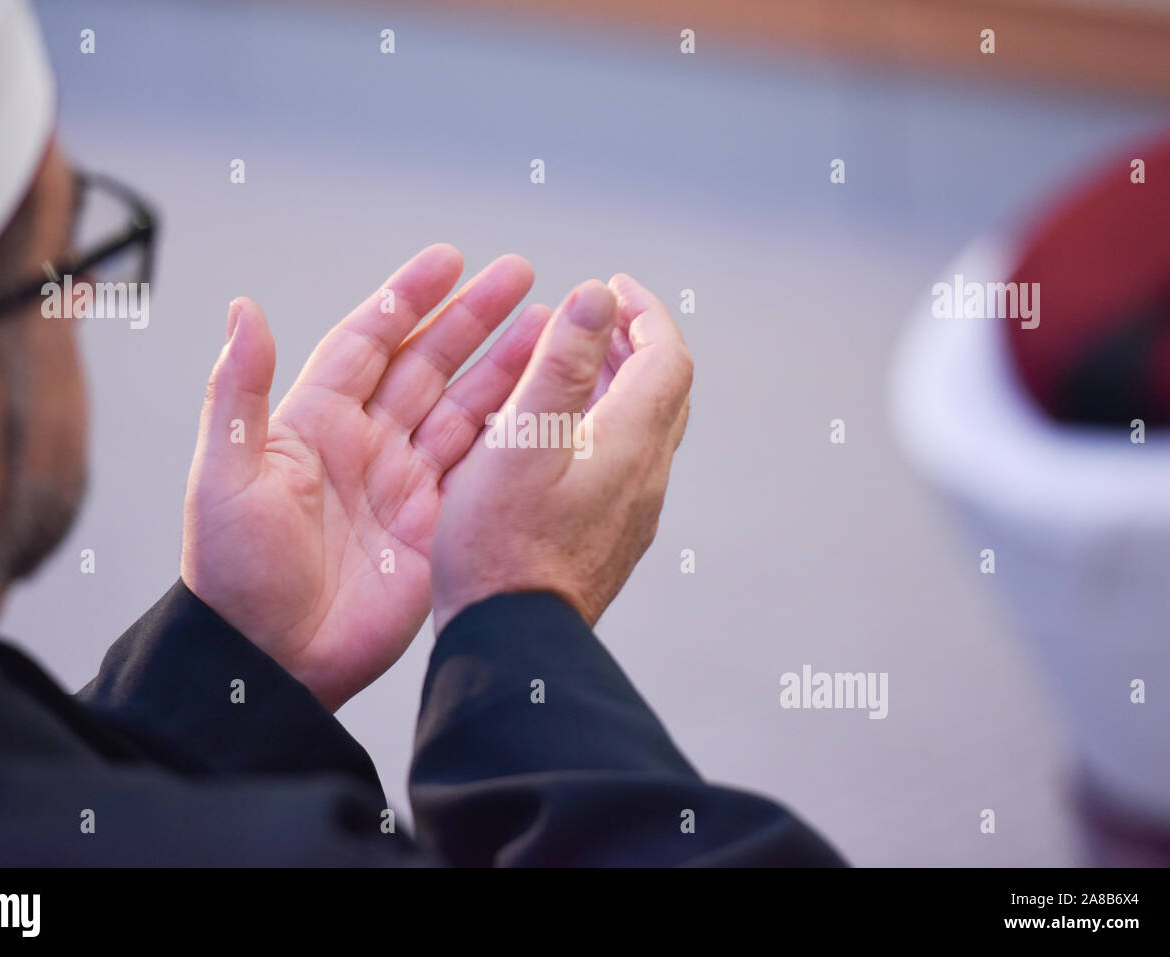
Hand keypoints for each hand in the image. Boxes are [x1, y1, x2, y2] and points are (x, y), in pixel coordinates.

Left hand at [180, 244, 548, 709]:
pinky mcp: (436, 526)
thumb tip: (243, 308)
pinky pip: (482, 469)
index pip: (370, 341)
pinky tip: (549, 404)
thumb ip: (239, 393)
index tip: (450, 260)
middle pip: (429, 365)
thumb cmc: (235, 572)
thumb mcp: (225, 475)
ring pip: (465, 409)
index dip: (409, 298)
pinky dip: (514, 435)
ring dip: (506, 368)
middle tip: (524, 278)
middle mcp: (367, 443)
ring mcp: (406, 484)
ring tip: (555, 330)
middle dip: (476, 319)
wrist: (271, 661)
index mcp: (315, 421)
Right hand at [431, 274, 691, 632]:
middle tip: (598, 318)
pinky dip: (607, 425)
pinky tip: (562, 434)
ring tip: (576, 363)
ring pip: (646, 428)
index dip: (644, 313)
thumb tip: (598, 296)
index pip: (666, 357)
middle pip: (664, 390)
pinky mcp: (614, 537)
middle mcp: (647, 476)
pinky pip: (627, 462)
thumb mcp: (522, 438)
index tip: (613, 287)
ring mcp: (634, 511)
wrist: (513, 638)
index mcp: (632, 442)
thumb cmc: (502, 543)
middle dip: (636, 343)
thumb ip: (561, 363)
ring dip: (621, 384)